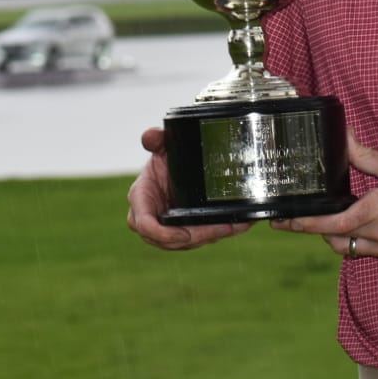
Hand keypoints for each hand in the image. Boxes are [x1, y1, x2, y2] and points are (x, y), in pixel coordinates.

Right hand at [126, 127, 252, 249]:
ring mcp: (165, 229)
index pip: (145, 225)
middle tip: (222, 228)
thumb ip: (156, 139)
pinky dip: (217, 232)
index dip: (163, 234)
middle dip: (198, 237)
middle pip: (170, 240)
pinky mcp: (182, 231)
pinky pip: (198, 238)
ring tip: (235, 225)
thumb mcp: (161, 146)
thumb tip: (151, 135)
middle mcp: (150, 218)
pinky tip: (237, 224)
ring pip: (187, 243)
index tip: (185, 233)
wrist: (172, 168)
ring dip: (211, 236)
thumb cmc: (163, 160)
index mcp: (140, 198)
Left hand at [271, 134, 377, 260]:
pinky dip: (356, 239)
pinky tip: (358, 223)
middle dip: (316, 229)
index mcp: (375, 213)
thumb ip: (364, 155)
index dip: (301, 224)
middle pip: (333, 239)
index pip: (328, 224)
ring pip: (348, 249)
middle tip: (302, 215)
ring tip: (333, 216)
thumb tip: (342, 138)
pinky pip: (365, 252)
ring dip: (336, 235)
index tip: (281, 222)